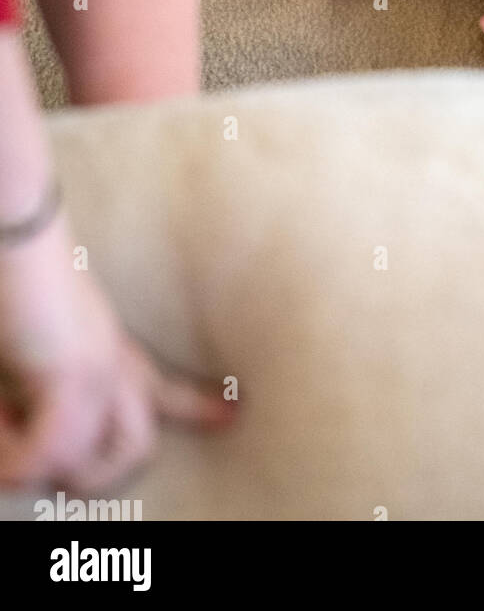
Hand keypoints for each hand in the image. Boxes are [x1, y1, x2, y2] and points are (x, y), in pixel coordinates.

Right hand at [0, 219, 231, 490]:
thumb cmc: (22, 282)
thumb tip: (47, 428)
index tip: (234, 418)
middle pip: (137, 448)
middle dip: (88, 475)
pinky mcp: (72, 375)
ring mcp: (99, 370)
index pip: (168, 390)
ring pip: (86, 465)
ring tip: (0, 425)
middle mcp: (116, 362)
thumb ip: (56, 378)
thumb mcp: (48, 339)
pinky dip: (10, 456)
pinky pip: (46, 455)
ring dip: (30, 465)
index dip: (201, 409)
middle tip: (33, 458)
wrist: (19, 233)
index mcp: (113, 349)